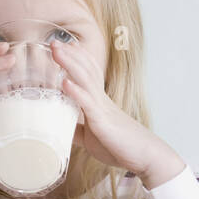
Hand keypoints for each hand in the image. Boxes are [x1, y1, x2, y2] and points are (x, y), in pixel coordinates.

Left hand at [49, 40, 183, 188]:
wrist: (145, 156)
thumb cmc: (121, 147)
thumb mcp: (93, 138)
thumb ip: (77, 131)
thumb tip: (58, 129)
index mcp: (100, 103)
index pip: (88, 74)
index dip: (77, 59)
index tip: (64, 47)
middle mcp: (101, 100)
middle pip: (85, 70)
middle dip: (69, 55)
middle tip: (53, 42)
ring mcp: (103, 108)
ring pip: (85, 80)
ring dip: (69, 64)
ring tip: (56, 51)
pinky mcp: (103, 121)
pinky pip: (88, 103)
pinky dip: (76, 91)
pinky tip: (65, 82)